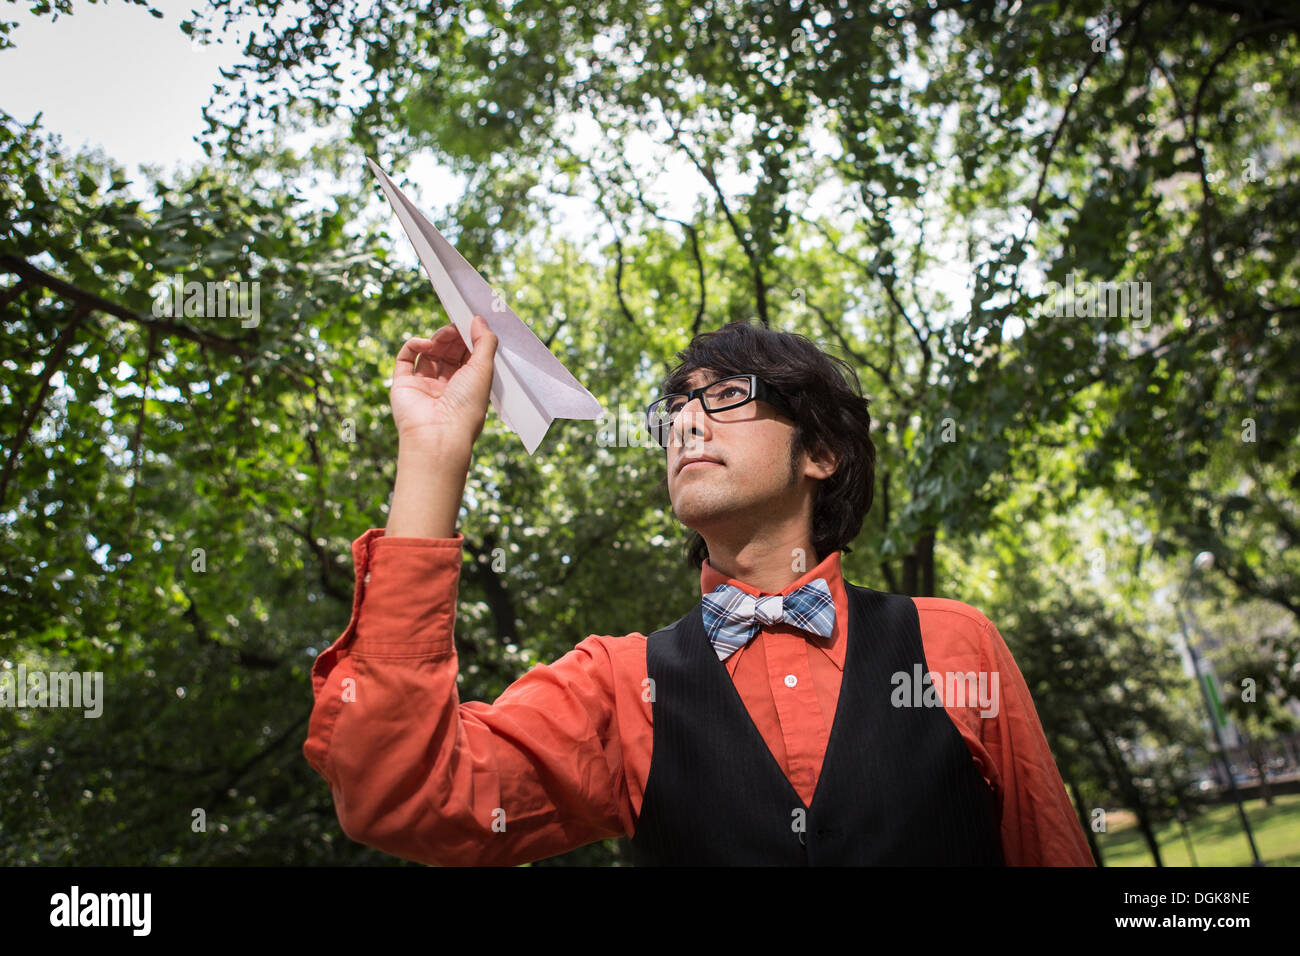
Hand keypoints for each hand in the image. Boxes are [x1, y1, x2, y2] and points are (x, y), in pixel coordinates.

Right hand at [390, 314, 497, 456]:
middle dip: (453, 336)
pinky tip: (424, 344)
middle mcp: (447, 385)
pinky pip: (406, 358)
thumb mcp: (484, 370)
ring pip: (429, 352)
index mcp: (469, 385)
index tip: (471, 321)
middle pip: (449, 351)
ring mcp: (424, 384)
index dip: (469, 337)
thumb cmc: (466, 406)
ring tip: (440, 338)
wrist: (438, 435)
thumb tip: (478, 319)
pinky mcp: (404, 384)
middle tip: (455, 326)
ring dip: (436, 339)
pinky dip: (414, 345)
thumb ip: (484, 342)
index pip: (468, 354)